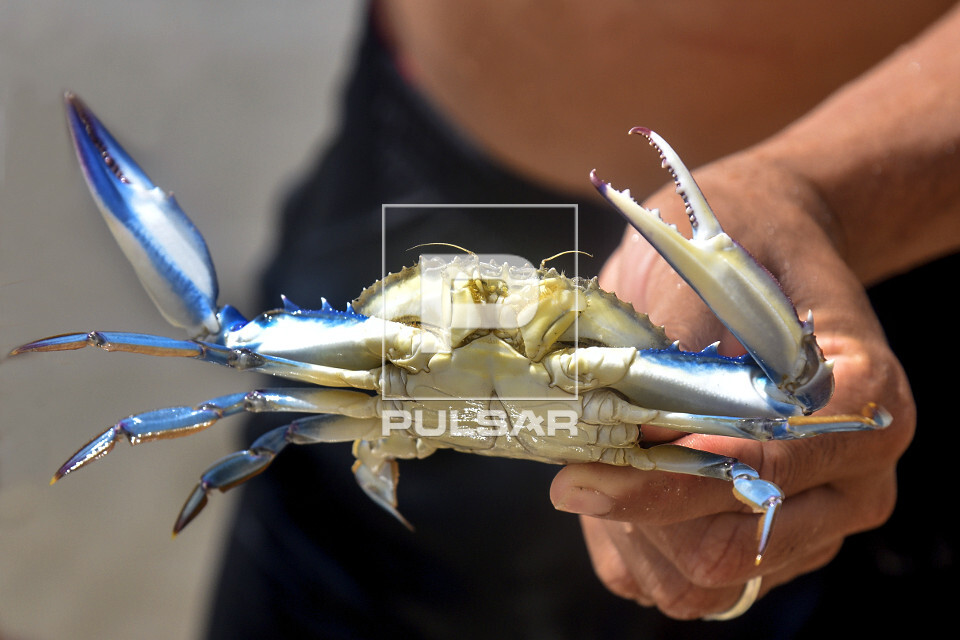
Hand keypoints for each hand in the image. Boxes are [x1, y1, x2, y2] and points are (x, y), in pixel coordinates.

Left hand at [550, 153, 914, 618]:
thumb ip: (671, 352)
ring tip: (599, 471)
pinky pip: (687, 586)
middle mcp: (854, 479)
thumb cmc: (740, 241)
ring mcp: (814, 522)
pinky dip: (635, 551)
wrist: (763, 247)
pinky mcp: (770, 547)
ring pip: (707, 583)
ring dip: (634, 536)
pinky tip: (616, 490)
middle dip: (640, 510)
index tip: (586, 466)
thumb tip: (621, 429)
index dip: (668, 473)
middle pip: (732, 546)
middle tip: (577, 465)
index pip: (764, 468)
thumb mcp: (702, 264)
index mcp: (864, 403)